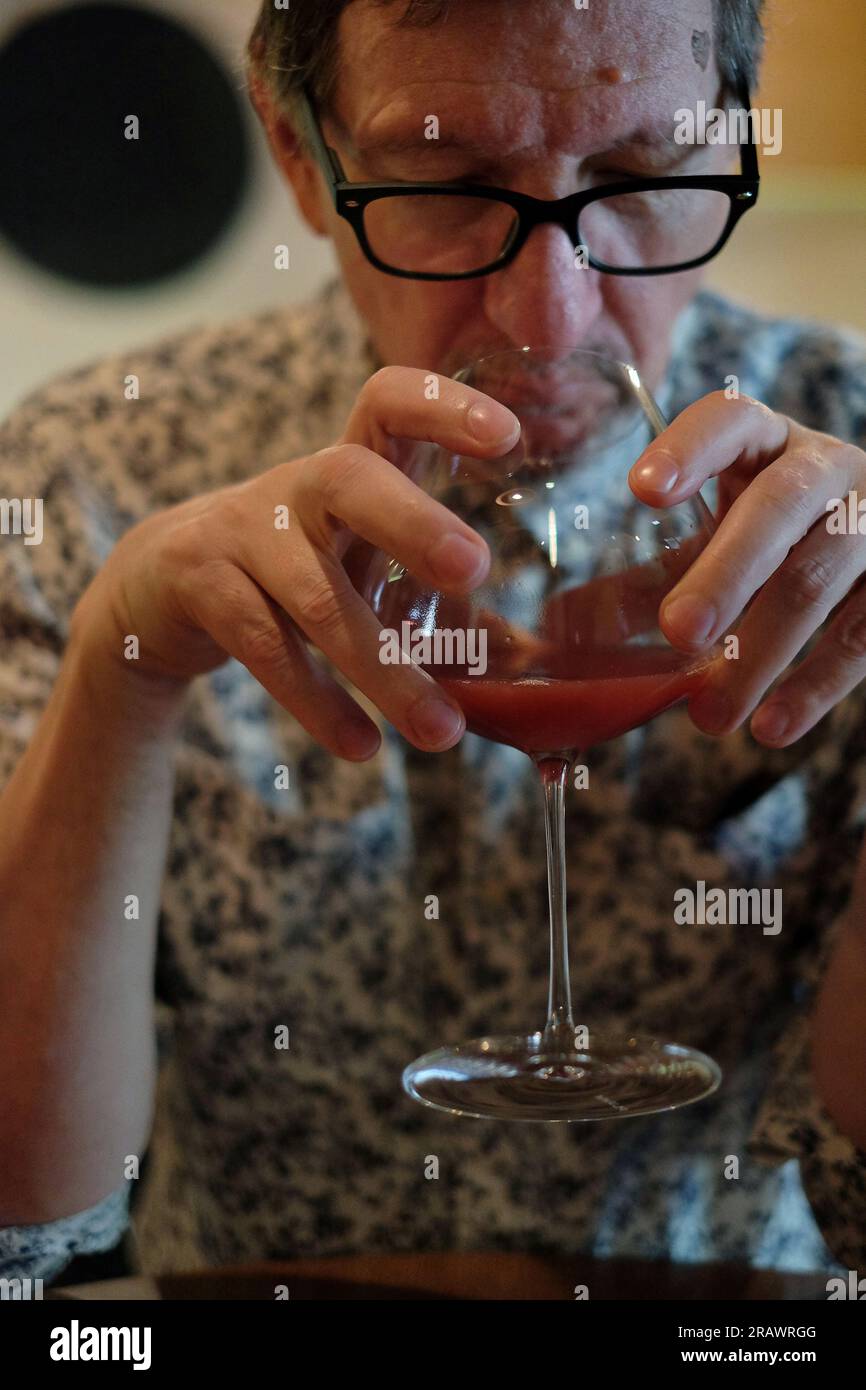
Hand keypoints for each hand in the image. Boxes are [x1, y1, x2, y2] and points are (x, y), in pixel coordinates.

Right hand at [72, 367, 519, 758]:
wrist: (158, 586)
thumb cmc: (289, 571)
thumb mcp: (357, 566)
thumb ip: (434, 602)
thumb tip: (531, 660)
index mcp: (347, 468)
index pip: (389, 403)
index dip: (443, 407)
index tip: (508, 437)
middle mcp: (296, 488)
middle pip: (351, 479)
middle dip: (413, 521)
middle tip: (473, 567)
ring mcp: (241, 531)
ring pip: (315, 595)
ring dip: (382, 668)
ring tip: (440, 732)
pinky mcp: (199, 584)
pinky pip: (265, 647)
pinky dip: (318, 702)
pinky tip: (362, 746)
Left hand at [628, 391, 865, 745]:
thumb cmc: (770, 544)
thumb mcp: (710, 546)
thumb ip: (641, 585)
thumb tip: (554, 632)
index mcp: (765, 443)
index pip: (730, 421)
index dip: (690, 448)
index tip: (643, 490)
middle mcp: (824, 468)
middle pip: (777, 507)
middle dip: (726, 571)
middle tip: (678, 630)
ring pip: (817, 577)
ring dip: (760, 652)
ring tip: (709, 716)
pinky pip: (863, 634)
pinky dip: (815, 686)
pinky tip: (771, 727)